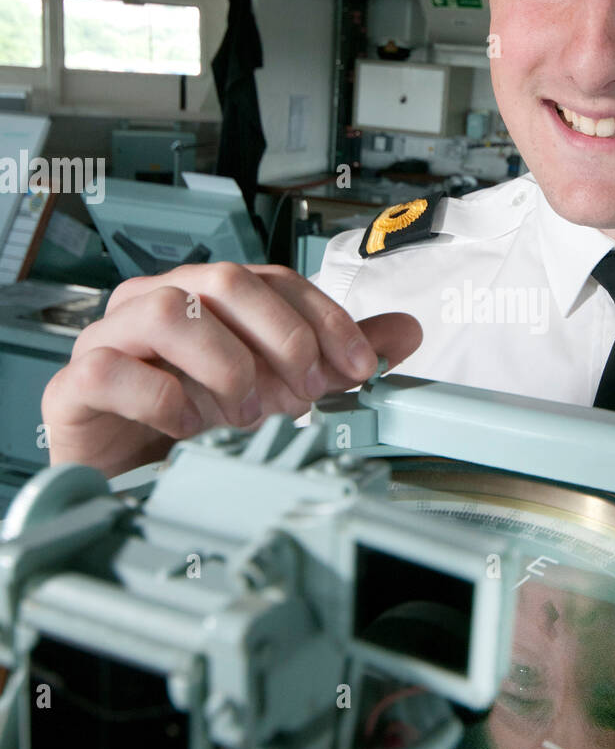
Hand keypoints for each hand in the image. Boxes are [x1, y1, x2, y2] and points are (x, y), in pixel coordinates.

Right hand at [41, 262, 422, 479]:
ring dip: (224, 365)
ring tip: (245, 413)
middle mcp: (156, 302)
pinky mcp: (76, 383)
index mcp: (204, 295)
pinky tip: (187, 426)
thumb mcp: (271, 386)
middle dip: (280, 338)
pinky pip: (110, 368)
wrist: (115, 470)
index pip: (273, 279)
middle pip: (225, 281)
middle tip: (304, 391)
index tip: (357, 366)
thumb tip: (403, 333)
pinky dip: (160, 396)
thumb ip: (331, 358)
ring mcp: (110, 337)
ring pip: (167, 311)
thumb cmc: (187, 418)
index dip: (322, 319)